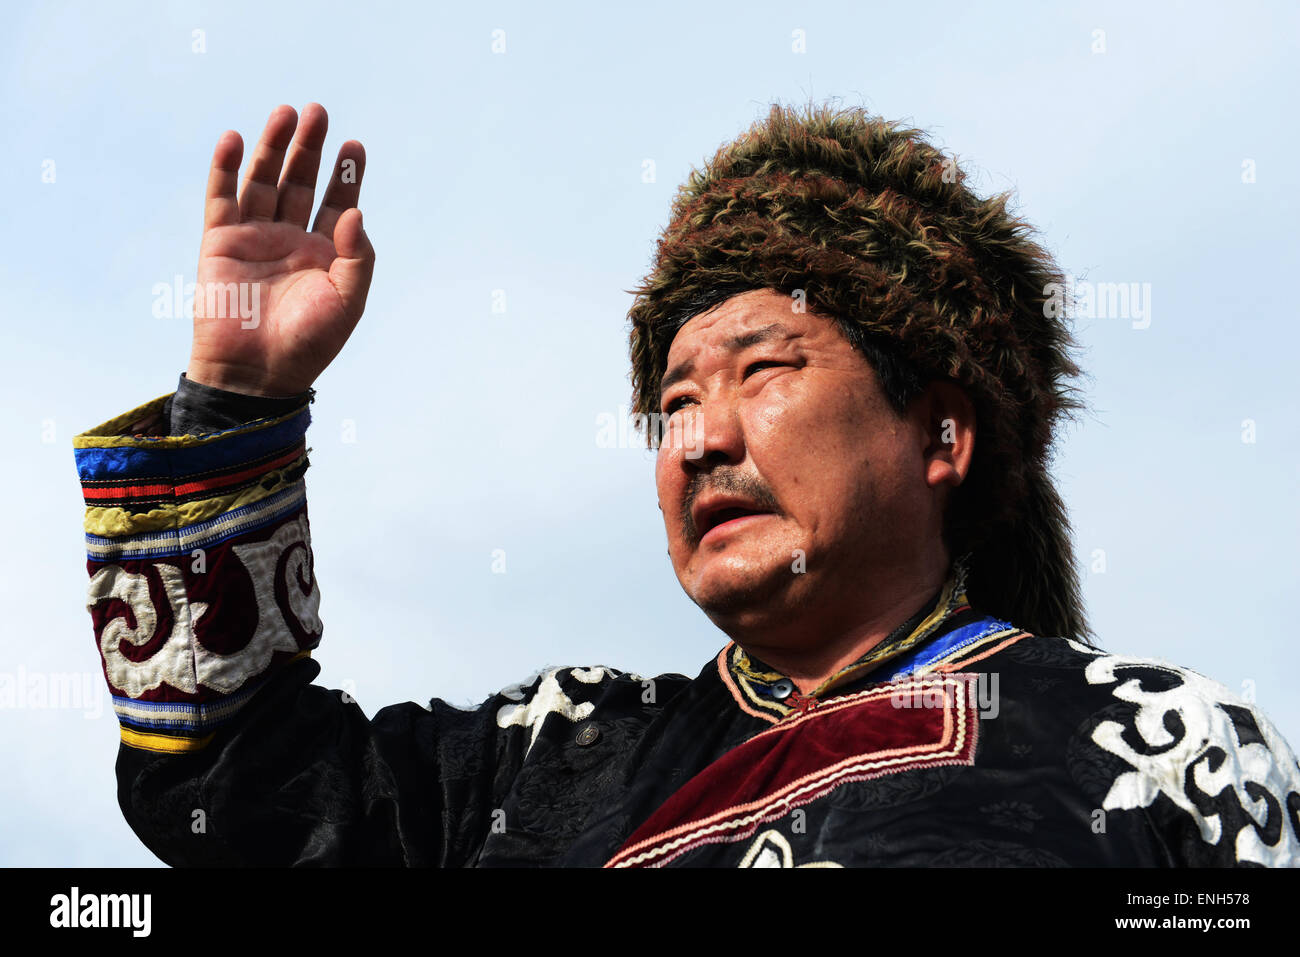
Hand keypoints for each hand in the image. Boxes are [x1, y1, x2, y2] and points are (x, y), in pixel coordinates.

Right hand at [186, 103, 374, 395]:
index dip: (346, 175)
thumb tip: (356, 212)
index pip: (337, 203)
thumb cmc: (308, 344)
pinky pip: (222, 198)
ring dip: (272, 147)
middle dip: (309, 148)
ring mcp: (254, 238)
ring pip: (263, 181)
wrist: (257, 375)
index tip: (355, 147)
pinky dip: (225, 169)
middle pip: (300, 182)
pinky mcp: (219, 242)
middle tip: (319, 112)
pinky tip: (233, 138)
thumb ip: (358, 257)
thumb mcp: (348, 301)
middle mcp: (290, 239)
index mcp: (324, 253)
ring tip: (285, 114)